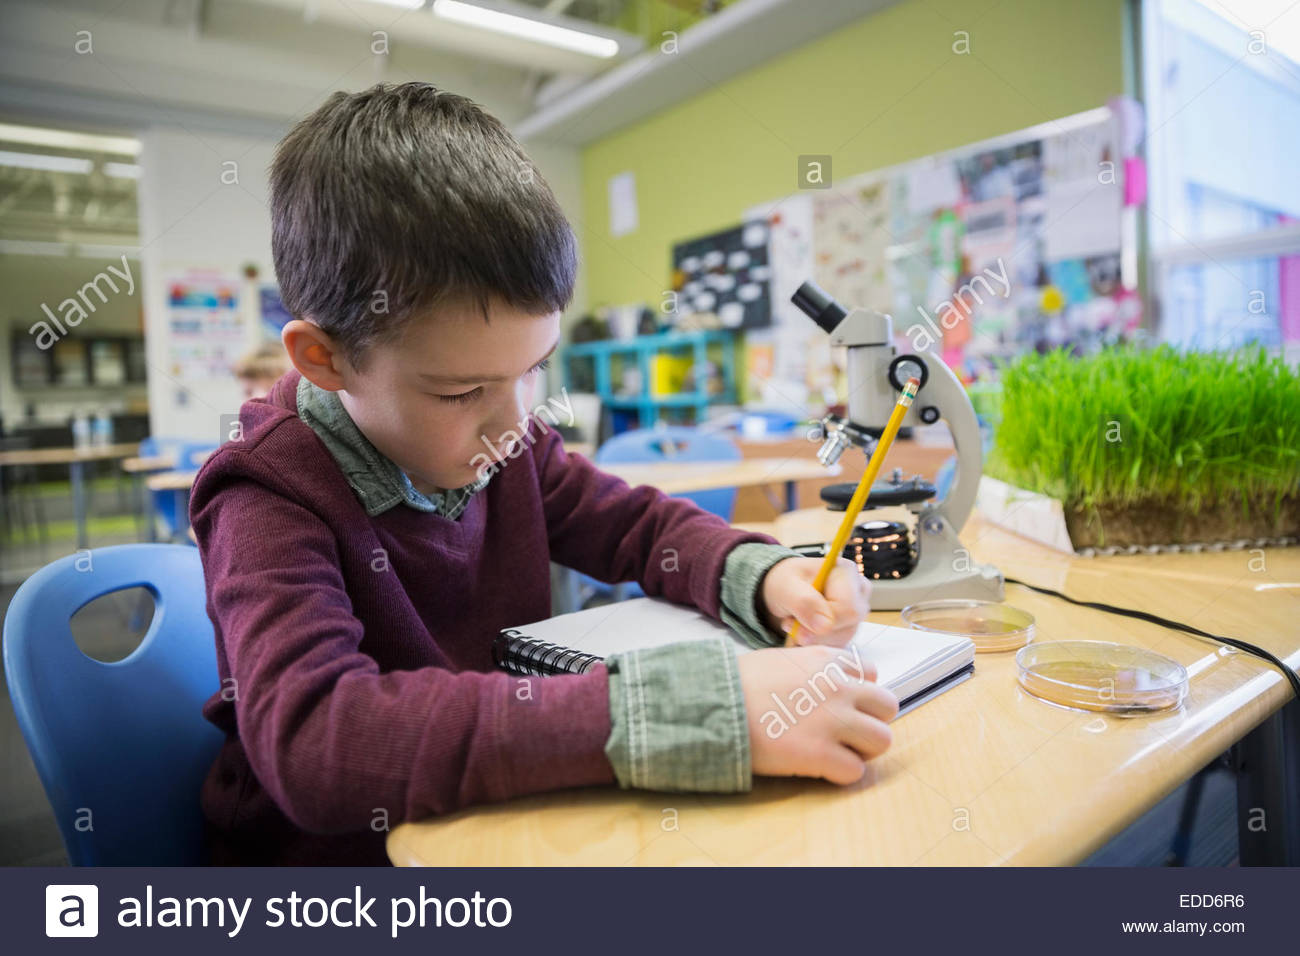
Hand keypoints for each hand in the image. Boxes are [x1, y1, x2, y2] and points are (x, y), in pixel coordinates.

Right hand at [738, 645, 897, 784]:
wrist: (714, 705)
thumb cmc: (737, 683)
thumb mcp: (780, 660)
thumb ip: (811, 670)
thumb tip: (819, 689)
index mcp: (826, 660)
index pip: (871, 673)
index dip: (860, 692)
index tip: (843, 703)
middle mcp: (838, 686)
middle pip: (887, 706)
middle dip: (871, 721)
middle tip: (847, 733)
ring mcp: (834, 721)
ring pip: (882, 740)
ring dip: (863, 750)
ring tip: (837, 753)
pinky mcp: (822, 754)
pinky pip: (856, 771)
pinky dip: (841, 774)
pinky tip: (819, 769)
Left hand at [760, 557, 870, 645]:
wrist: (784, 590)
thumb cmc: (785, 582)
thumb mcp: (785, 586)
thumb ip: (804, 602)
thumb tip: (825, 626)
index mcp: (847, 572)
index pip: (848, 609)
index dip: (822, 622)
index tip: (794, 619)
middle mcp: (859, 591)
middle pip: (848, 627)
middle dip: (815, 632)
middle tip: (791, 621)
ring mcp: (858, 611)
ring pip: (843, 639)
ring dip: (814, 639)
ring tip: (796, 622)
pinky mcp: (851, 628)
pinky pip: (838, 646)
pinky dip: (817, 644)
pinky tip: (806, 630)